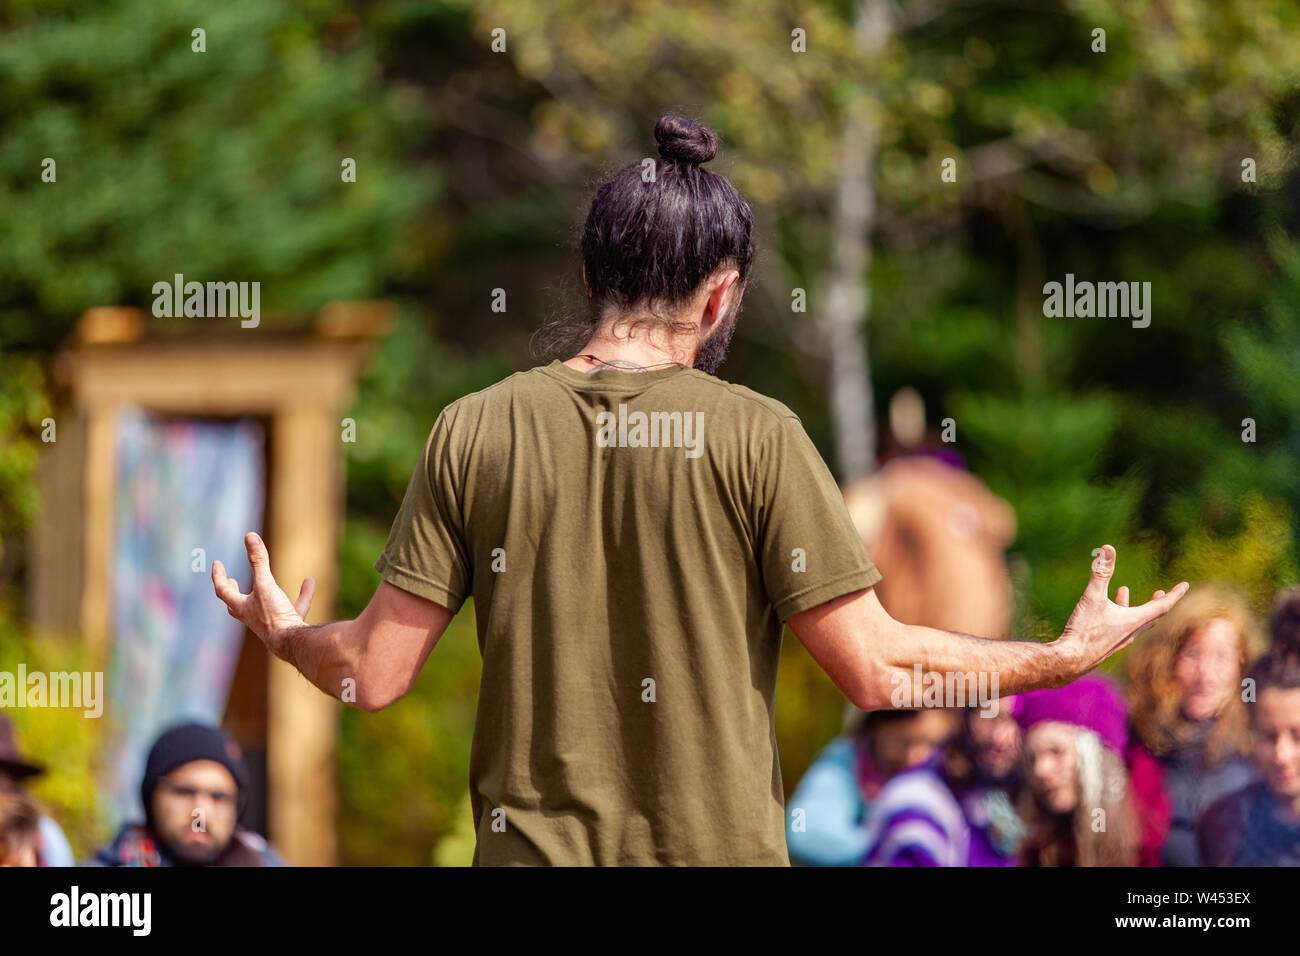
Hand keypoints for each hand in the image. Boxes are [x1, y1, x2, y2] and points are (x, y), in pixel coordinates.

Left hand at [212, 532, 314, 657]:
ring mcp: (271, 623)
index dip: (218, 575)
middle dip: (233, 592)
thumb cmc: (273, 616)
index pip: (223, 590)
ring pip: (265, 607)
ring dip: (269, 592)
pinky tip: (309, 583)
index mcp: (242, 607)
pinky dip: (302, 595)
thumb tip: (250, 535)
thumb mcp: (265, 584)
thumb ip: (258, 560)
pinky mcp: (289, 625)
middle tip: (231, 581)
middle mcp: (253, 616)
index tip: (217, 563)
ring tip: (271, 578)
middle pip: (236, 605)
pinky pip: (295, 608)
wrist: (292, 642)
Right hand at [1053, 544, 1187, 682]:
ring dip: (1132, 606)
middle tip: (1162, 592)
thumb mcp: (1092, 597)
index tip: (1185, 585)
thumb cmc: (1084, 630)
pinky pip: (1119, 629)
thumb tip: (1107, 548)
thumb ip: (1101, 573)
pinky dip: (1118, 616)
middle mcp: (1131, 632)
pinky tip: (1104, 612)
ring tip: (1123, 590)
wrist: (1070, 661)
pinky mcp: (1106, 646)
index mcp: (1134, 620)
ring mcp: (1119, 641)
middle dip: (1157, 602)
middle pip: (1152, 616)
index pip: (1163, 606)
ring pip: (1133, 622)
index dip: (1175, 593)